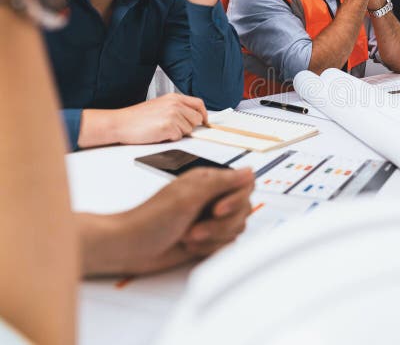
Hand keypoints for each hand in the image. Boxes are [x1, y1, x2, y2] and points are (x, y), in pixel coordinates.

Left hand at [86, 167, 254, 275]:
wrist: (130, 248)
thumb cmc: (150, 219)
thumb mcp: (188, 196)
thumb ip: (222, 182)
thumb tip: (248, 171)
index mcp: (208, 181)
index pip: (244, 184)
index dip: (237, 198)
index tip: (218, 209)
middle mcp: (211, 198)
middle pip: (243, 209)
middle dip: (221, 224)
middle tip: (196, 227)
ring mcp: (209, 219)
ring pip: (236, 228)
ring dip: (213, 236)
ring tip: (189, 236)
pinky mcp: (207, 238)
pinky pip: (226, 244)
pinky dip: (209, 248)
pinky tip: (190, 245)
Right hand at [111, 93, 207, 144]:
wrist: (121, 123)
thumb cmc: (137, 117)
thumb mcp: (160, 105)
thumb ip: (177, 108)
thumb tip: (192, 117)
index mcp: (174, 97)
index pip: (199, 104)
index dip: (203, 114)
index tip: (204, 121)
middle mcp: (175, 104)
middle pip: (197, 119)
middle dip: (189, 126)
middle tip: (174, 128)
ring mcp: (173, 115)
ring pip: (188, 130)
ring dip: (178, 133)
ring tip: (162, 129)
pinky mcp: (168, 126)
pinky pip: (178, 137)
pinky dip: (170, 138)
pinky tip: (158, 133)